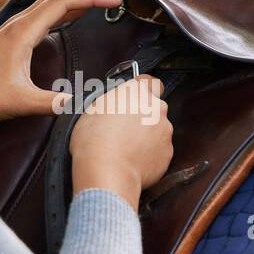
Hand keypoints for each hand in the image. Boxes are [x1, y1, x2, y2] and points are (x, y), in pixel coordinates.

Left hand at [0, 0, 129, 124]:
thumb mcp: (18, 102)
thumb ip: (50, 103)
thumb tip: (80, 104)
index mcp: (23, 30)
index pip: (64, 1)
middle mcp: (21, 22)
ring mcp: (18, 27)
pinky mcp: (18, 35)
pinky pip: (49, 11)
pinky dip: (71, 5)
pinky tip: (82, 9)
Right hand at [70, 75, 172, 208]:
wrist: (107, 172)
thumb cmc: (93, 139)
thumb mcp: (88, 111)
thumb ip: (103, 102)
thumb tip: (85, 100)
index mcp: (137, 92)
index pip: (149, 81)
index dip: (143, 90)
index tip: (135, 99)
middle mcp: (156, 108)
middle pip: (155, 107)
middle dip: (144, 115)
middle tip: (125, 128)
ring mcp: (165, 131)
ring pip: (159, 130)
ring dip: (148, 136)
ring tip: (127, 148)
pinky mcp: (168, 153)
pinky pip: (160, 151)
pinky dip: (150, 155)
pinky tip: (133, 161)